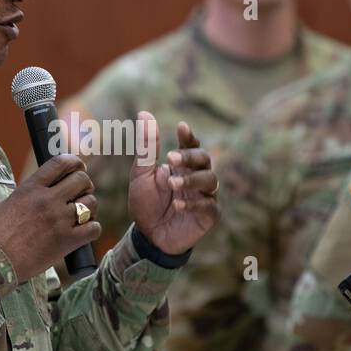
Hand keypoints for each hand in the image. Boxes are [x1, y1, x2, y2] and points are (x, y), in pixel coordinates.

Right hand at [0, 153, 101, 282]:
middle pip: (81, 180)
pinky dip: (92, 228)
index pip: (60, 162)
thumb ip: (29, 193)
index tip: (79, 167)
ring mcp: (59, 220)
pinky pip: (94, 228)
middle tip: (81, 192)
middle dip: (85, 185)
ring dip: (89, 207)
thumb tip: (43, 187)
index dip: (74, 162)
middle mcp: (48, 200)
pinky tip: (84, 231)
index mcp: (31, 188)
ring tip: (82, 214)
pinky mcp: (67, 241)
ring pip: (90, 203)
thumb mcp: (9, 203)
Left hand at [127, 112, 218, 255]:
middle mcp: (197, 177)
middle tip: (171, 158)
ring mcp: (205, 196)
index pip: (191, 145)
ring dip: (191, 180)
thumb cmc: (147, 203)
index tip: (181, 127)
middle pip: (204, 159)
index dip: (189, 136)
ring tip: (172, 184)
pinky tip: (178, 205)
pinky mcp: (209, 215)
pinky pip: (209, 205)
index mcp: (182, 165)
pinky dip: (194, 203)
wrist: (149, 236)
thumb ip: (146, 147)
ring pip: (210, 180)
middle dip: (190, 157)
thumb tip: (144, 113)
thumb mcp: (141, 174)